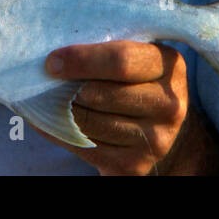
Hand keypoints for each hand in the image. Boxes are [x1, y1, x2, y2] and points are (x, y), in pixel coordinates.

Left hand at [41, 41, 189, 175]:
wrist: (168, 135)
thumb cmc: (141, 85)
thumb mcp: (141, 59)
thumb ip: (111, 53)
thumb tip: (57, 57)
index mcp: (171, 66)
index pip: (121, 60)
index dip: (82, 60)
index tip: (52, 62)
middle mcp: (169, 104)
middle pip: (100, 93)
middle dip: (67, 87)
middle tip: (47, 81)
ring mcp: (155, 139)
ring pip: (89, 122)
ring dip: (61, 111)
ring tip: (47, 99)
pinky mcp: (134, 165)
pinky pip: (85, 147)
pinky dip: (59, 133)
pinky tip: (47, 122)